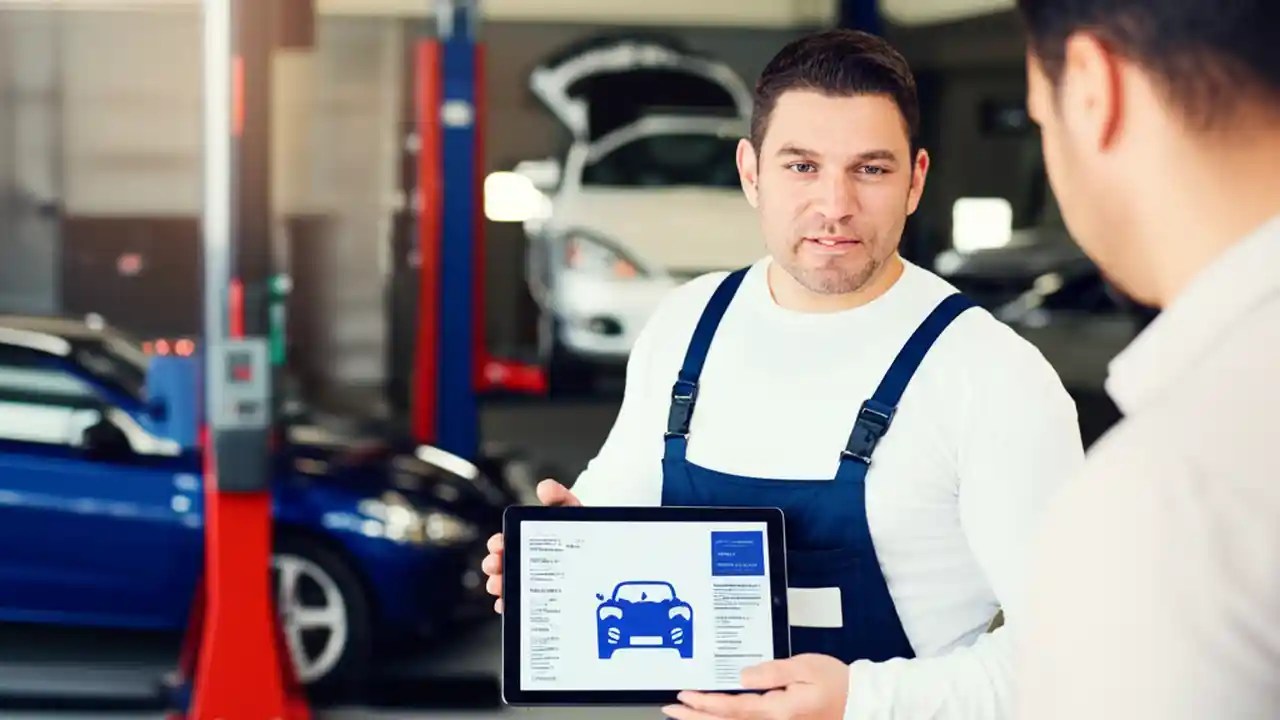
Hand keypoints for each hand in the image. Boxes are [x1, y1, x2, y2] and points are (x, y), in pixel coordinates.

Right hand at [481, 479, 581, 612]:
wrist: (604, 555)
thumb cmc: (583, 532)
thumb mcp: (572, 513)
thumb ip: (560, 498)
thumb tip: (544, 487)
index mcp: (529, 541)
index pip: (507, 542)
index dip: (498, 544)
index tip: (497, 546)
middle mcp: (527, 561)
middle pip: (505, 565)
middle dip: (495, 566)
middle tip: (495, 567)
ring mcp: (535, 582)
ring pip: (511, 586)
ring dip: (500, 586)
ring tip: (499, 587)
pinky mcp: (544, 600)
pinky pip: (524, 605)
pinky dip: (512, 607)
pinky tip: (507, 606)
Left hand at [663, 654, 849, 719]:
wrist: (860, 702)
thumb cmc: (836, 683)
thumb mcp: (805, 668)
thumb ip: (772, 672)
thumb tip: (743, 676)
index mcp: (778, 711)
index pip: (731, 709)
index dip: (704, 704)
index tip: (684, 697)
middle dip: (695, 718)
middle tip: (670, 710)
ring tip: (685, 716)